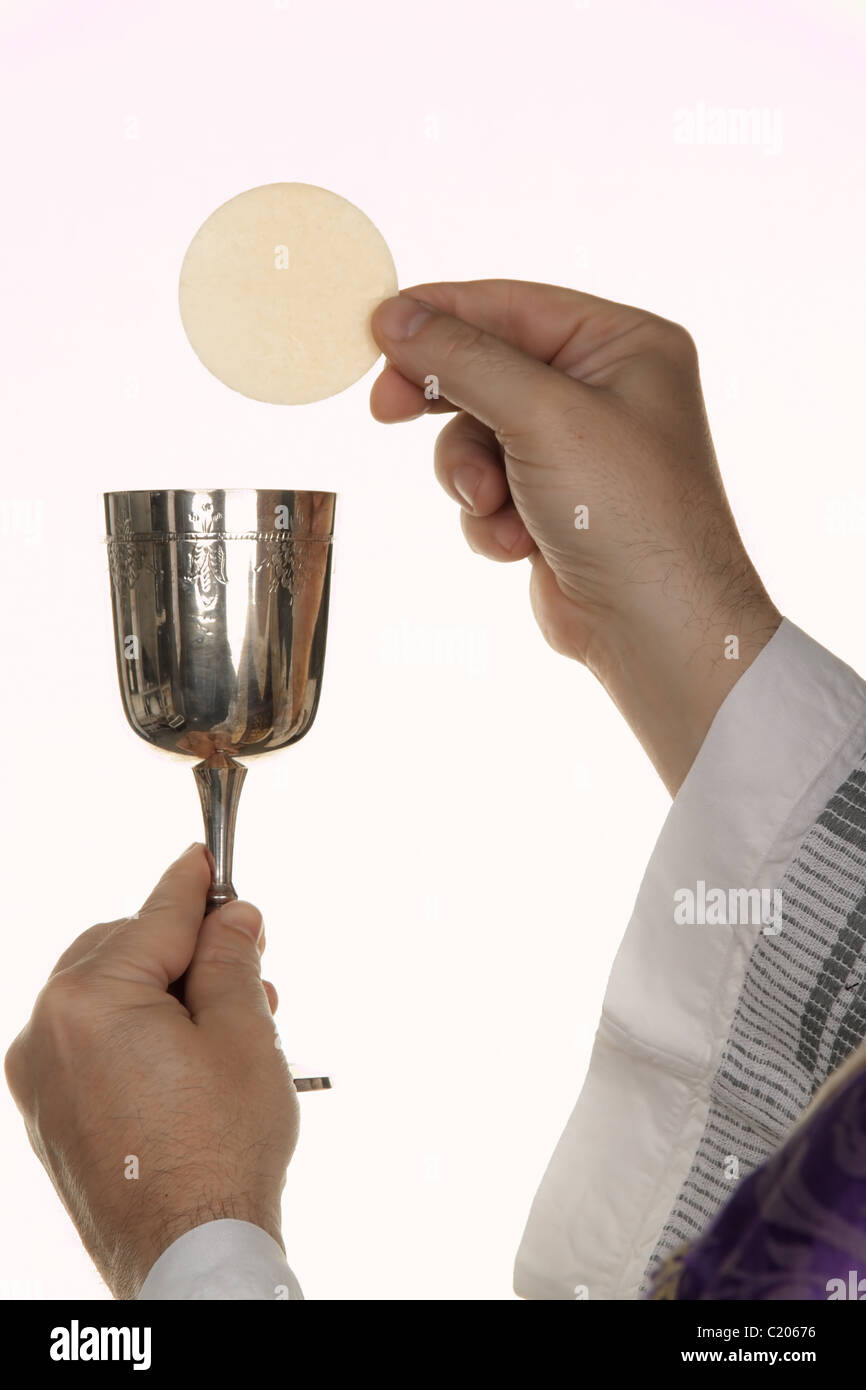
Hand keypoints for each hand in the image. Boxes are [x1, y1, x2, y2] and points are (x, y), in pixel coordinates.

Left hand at [4, 844, 296, 1298]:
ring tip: (234, 1015)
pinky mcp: (49, 1114)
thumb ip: (230, 961)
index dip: (193, 887)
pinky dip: (138, 1031)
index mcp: (90, 1000)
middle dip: (185, 949)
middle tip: (245, 959)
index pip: (154, 918)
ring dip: (166, 992)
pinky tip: (192, 1051)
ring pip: (107, 997)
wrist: (189, 1254)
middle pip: (122, 951)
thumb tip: (233, 919)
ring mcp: (40, 1078)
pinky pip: (92, 1043)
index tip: (206, 859)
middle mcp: (47, 1032)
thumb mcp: (244, 1034)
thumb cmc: (220, 1153)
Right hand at [371, 281, 780, 793]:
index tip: (377, 330)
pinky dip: (489, 519)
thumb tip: (395, 318)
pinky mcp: (551, 506)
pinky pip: (486, 490)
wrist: (655, 629)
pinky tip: (518, 545)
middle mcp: (604, 390)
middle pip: (487, 370)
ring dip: (471, 477)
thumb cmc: (627, 514)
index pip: (512, 307)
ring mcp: (576, 452)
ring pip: (475, 437)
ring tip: (491, 506)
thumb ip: (465, 361)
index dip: (440, 317)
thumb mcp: (543, 416)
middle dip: (447, 406)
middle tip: (387, 410)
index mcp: (625, 344)